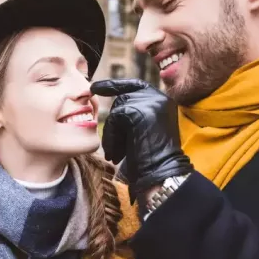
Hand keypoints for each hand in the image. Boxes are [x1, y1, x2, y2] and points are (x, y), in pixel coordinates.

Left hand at [90, 78, 192, 202]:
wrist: (162, 173)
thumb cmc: (153, 158)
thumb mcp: (147, 130)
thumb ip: (136, 114)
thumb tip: (116, 102)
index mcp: (163, 101)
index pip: (135, 85)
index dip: (113, 85)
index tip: (94, 87)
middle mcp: (158, 97)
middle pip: (122, 99)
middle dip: (114, 124)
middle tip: (114, 149)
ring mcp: (149, 102)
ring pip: (116, 110)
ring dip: (113, 134)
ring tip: (117, 154)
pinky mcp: (136, 111)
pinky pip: (113, 120)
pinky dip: (111, 139)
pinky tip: (116, 154)